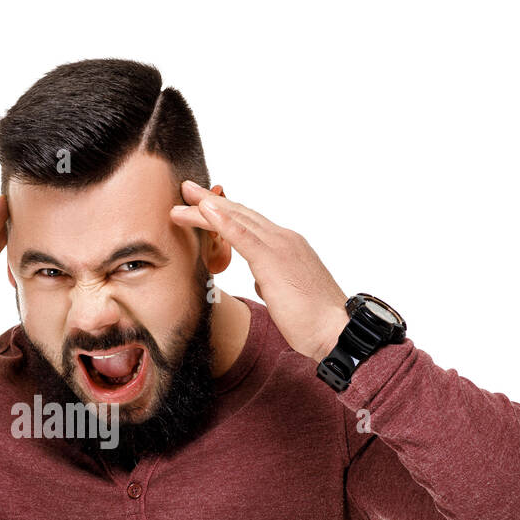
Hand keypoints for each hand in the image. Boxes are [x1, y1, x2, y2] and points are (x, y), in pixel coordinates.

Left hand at [170, 180, 348, 362]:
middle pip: (241, 215)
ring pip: (237, 220)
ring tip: (184, 196)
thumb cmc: (313, 320)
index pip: (250, 223)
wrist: (336, 330)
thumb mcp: (286, 295)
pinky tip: (205, 210)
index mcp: (287, 246)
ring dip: (207, 208)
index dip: (226, 212)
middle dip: (212, 201)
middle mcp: (284, 239)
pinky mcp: (273, 261)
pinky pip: (243, 237)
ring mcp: (280, 247)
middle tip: (188, 188)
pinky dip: (223, 222)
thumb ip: (272, 281)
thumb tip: (262, 281)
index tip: (205, 203)